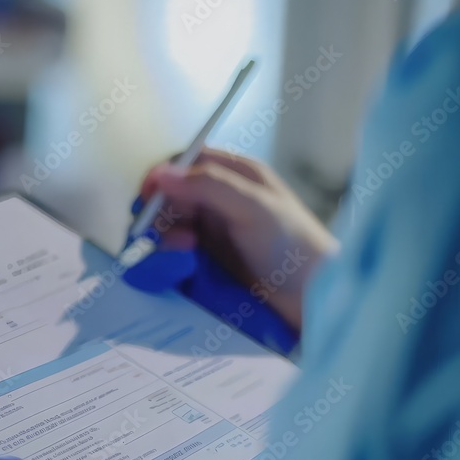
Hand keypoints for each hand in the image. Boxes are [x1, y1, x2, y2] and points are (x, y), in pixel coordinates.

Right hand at [133, 148, 338, 330]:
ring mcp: (211, 230)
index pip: (184, 161)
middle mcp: (218, 198)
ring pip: (165, 225)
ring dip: (164, 238)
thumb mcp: (252, 207)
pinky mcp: (205, 260)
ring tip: (186, 252)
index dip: (162, 176)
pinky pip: (171, 253)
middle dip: (161, 213)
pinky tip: (184, 267)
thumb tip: (159, 174)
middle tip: (175, 235)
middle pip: (168, 195)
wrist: (311, 298)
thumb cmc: (291, 245)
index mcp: (234, 174)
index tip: (148, 198)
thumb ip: (208, 186)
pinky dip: (169, 258)